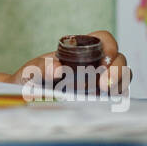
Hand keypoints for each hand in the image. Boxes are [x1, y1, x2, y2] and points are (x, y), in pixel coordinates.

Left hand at [11, 30, 129, 95]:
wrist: (24, 99)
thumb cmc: (29, 79)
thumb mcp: (31, 70)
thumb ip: (42, 67)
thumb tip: (58, 69)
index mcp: (81, 50)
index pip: (104, 40)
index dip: (110, 45)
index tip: (106, 57)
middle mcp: (94, 65)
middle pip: (119, 60)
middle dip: (117, 70)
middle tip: (103, 85)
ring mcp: (99, 83)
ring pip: (122, 79)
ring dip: (119, 85)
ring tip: (103, 95)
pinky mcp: (99, 101)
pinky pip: (116, 98)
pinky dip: (116, 100)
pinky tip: (104, 106)